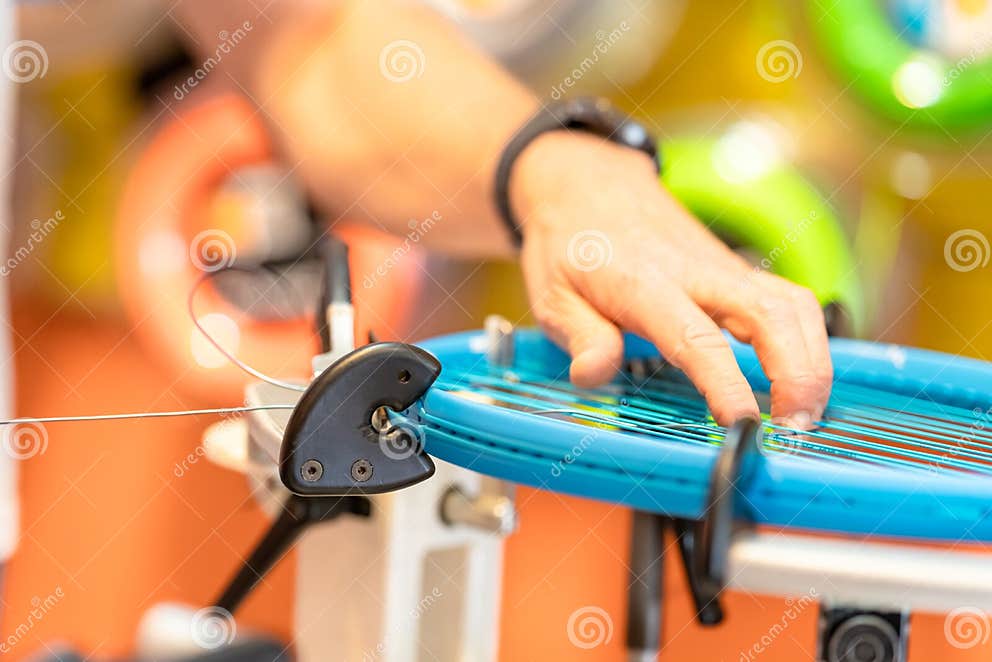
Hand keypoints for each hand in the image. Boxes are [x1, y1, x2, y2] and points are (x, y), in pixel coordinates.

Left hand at [510, 132, 831, 426]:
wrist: (589, 185)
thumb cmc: (569, 243)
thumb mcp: (551, 295)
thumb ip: (579, 336)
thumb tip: (593, 376)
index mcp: (644, 284)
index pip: (696, 338)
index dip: (725, 383)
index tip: (743, 423)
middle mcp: (696, 273)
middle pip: (773, 315)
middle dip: (799, 374)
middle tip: (795, 429)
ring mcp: (723, 269)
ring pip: (793, 306)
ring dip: (813, 361)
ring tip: (804, 415)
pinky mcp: (736, 272)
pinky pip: (789, 301)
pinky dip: (809, 341)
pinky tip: (801, 380)